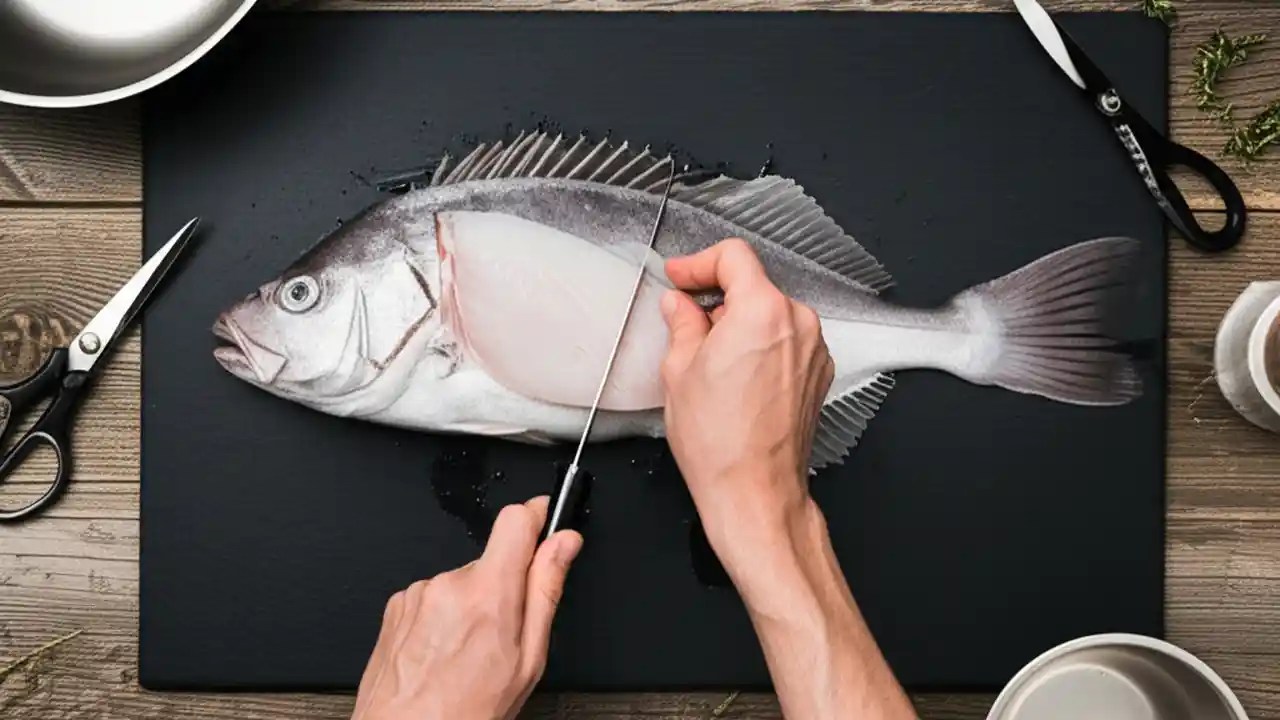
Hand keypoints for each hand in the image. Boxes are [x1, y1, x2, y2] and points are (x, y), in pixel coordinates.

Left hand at [351, 497, 582, 719]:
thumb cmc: (464, 713)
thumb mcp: (527, 659)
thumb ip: (546, 591)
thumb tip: (564, 544)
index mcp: (488, 595)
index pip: (516, 519)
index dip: (537, 516)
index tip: (546, 522)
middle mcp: (448, 585)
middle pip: (491, 559)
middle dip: (503, 587)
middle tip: (502, 635)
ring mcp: (417, 593)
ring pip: (461, 583)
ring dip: (469, 607)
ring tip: (466, 655)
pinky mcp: (397, 605)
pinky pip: (433, 598)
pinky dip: (442, 619)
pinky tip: (442, 655)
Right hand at [659, 238, 834, 570]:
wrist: (754, 491)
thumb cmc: (720, 443)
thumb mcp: (679, 370)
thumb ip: (681, 323)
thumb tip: (680, 306)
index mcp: (762, 311)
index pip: (733, 257)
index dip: (698, 263)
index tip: (680, 277)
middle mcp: (797, 324)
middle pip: (754, 285)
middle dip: (717, 298)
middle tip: (685, 322)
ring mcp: (813, 350)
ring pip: (771, 314)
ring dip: (740, 323)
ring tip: (709, 359)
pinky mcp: (818, 373)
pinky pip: (786, 341)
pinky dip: (761, 345)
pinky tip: (735, 376)